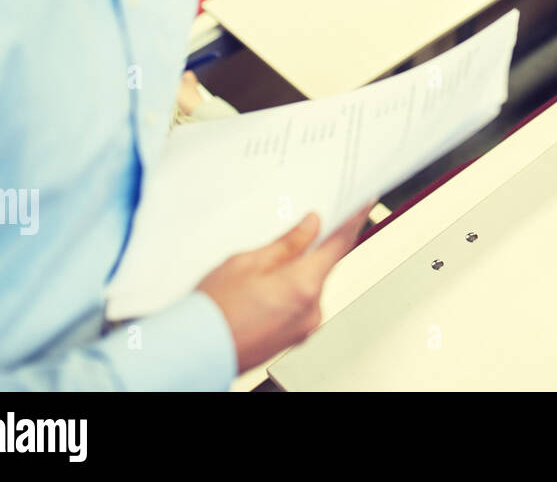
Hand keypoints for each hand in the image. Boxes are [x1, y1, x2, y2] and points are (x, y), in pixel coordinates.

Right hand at [197, 205, 370, 372]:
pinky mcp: (294, 338)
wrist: (195, 352)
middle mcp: (312, 309)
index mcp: (304, 285)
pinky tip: (263, 291)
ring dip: (297, 273)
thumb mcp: (248, 262)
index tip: (362, 203)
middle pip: (324, 266)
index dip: (353, 220)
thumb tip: (312, 225)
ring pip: (311, 286)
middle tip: (293, 233)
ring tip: (260, 274)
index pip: (340, 244)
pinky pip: (301, 305)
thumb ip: (287, 243)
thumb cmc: (213, 312)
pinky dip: (290, 292)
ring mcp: (304, 327)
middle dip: (312, 249)